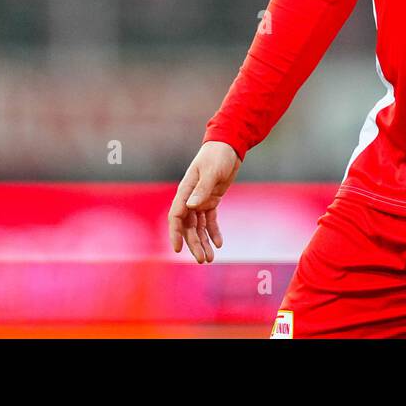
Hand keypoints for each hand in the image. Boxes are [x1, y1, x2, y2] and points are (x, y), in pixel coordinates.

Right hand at [169, 141, 241, 263]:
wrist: (229, 146)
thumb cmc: (217, 155)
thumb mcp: (211, 171)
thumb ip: (202, 189)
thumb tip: (191, 207)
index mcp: (185, 191)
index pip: (176, 216)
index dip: (175, 233)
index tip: (178, 249)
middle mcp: (190, 198)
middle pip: (188, 226)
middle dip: (194, 243)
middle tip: (203, 260)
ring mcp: (201, 200)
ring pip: (199, 226)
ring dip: (203, 242)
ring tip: (210, 258)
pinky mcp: (212, 200)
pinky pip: (210, 220)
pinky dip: (214, 231)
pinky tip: (219, 243)